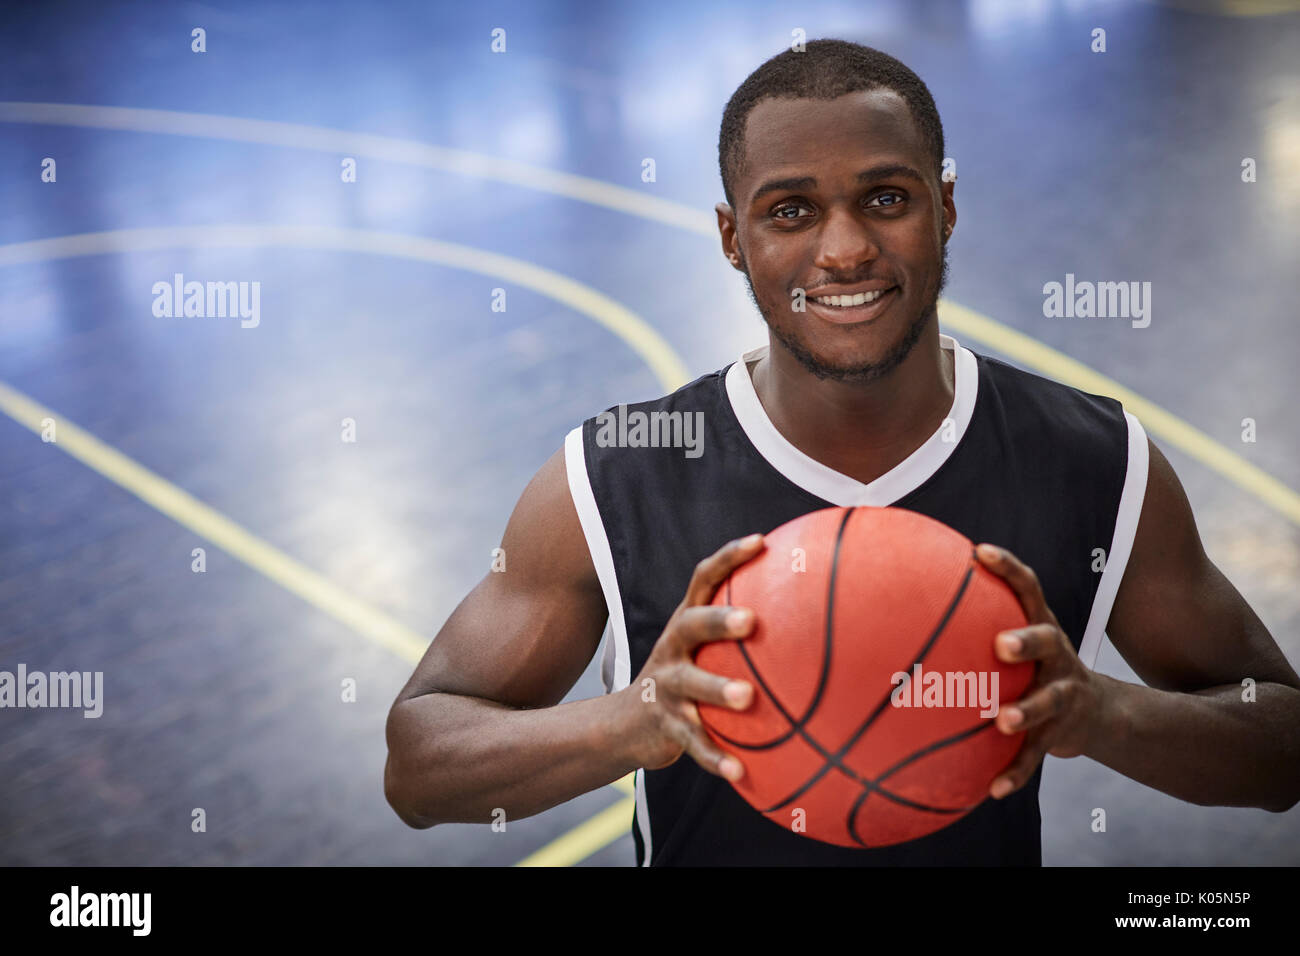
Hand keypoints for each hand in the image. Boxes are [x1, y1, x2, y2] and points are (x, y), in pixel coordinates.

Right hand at [614, 533, 765, 781]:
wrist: (626, 724)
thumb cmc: (687, 678)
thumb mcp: (704, 650)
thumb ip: (743, 635)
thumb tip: (819, 620)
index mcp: (686, 623)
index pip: (704, 579)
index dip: (729, 558)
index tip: (762, 541)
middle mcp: (673, 647)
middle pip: (691, 624)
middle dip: (719, 620)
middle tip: (751, 620)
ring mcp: (667, 687)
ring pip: (690, 684)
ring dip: (717, 689)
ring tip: (748, 698)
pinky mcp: (666, 725)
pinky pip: (693, 743)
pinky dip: (715, 757)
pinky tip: (741, 772)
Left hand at [975, 543, 1107, 798]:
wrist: (1092, 714)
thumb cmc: (1028, 667)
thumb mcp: (1011, 640)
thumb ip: (968, 624)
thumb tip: (893, 607)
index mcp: (1040, 626)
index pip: (1028, 588)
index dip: (1008, 568)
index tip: (979, 551)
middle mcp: (1057, 655)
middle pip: (1048, 639)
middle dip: (1026, 641)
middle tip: (1001, 645)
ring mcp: (1062, 694)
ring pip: (1049, 701)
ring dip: (1027, 710)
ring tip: (1004, 721)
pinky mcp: (1060, 734)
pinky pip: (1036, 756)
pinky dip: (1016, 773)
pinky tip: (993, 791)